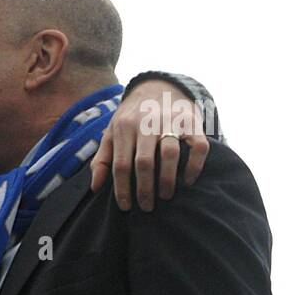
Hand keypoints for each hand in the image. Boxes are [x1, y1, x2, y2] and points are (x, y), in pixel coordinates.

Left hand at [91, 80, 208, 211]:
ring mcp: (171, 121)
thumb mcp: (111, 133)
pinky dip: (194, 165)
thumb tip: (95, 187)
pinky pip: (198, 146)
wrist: (158, 87)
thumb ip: (103, 160)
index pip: (120, 164)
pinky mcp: (192, 122)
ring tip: (165, 196)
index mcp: (124, 127)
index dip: (122, 188)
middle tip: (146, 206)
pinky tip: (188, 180)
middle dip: (144, 189)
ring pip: (170, 154)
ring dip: (167, 179)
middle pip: (144, 162)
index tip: (126, 206)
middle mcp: (147, 123)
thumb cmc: (131, 119)